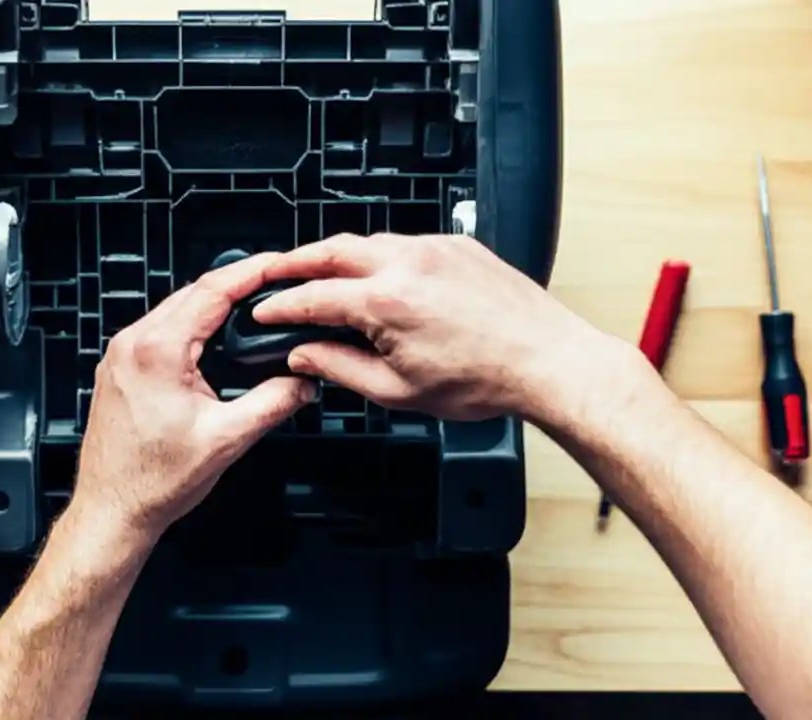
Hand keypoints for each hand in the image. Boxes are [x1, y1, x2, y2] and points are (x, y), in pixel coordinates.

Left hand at [73, 253, 314, 542]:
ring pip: (175, 311)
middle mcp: (131, 345)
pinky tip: (212, 340)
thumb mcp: (227, 439)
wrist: (113, 509)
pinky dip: (190, 327)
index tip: (277, 262)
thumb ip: (273, 402)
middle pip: (193, 294)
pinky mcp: (118, 370)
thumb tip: (303, 382)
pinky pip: (159, 331)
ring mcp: (120, 356)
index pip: (212, 290)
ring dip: (212, 306)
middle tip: (273, 283)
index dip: (251, 271)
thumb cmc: (153, 481)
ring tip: (250, 308)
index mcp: (157, 351)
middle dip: (236, 285)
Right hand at [253, 233, 618, 421]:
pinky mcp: (458, 245)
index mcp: (386, 302)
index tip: (264, 312)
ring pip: (369, 241)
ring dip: (337, 255)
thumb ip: (340, 368)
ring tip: (320, 273)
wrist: (548, 361)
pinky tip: (377, 273)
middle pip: (331, 250)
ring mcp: (435, 248)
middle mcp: (408, 264)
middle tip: (272, 272)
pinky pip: (405, 242)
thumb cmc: (486, 380)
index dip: (280, 306)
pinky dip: (379, 254)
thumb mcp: (398, 390)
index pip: (313, 297)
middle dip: (294, 260)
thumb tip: (305, 356)